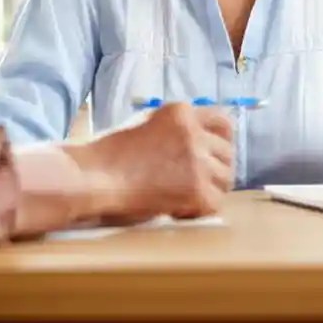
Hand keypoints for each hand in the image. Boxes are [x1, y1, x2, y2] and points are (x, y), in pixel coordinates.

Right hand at [85, 102, 233, 221]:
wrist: (95, 178)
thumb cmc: (109, 156)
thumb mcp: (144, 126)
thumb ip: (173, 130)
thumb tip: (198, 144)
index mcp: (180, 112)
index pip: (222, 122)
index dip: (221, 141)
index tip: (214, 153)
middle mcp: (194, 133)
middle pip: (227, 153)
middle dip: (215, 169)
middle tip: (195, 182)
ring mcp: (198, 161)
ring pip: (225, 179)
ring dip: (209, 190)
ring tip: (184, 197)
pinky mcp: (197, 189)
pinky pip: (215, 203)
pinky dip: (199, 210)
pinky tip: (178, 210)